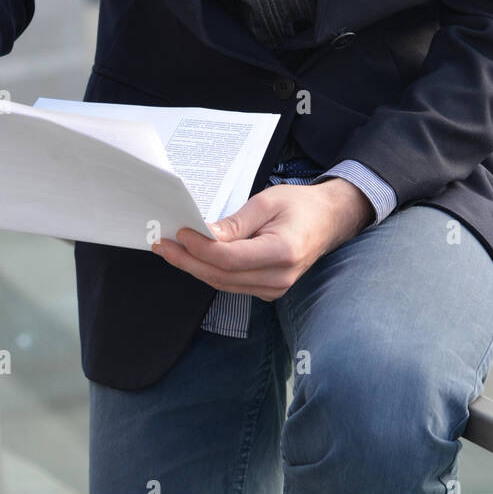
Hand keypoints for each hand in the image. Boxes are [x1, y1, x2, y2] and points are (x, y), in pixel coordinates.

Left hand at [152, 178, 373, 299]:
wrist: (329, 220)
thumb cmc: (300, 206)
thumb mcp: (267, 202)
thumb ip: (236, 223)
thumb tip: (205, 235)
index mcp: (282, 252)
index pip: (230, 259)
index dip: (200, 248)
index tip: (180, 233)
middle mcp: (279, 278)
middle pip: (222, 276)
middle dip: (188, 261)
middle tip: (163, 244)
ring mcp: (275, 289)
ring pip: (224, 284)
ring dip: (195, 268)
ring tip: (171, 250)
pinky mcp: (269, 290)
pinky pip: (233, 285)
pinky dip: (211, 272)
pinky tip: (195, 258)